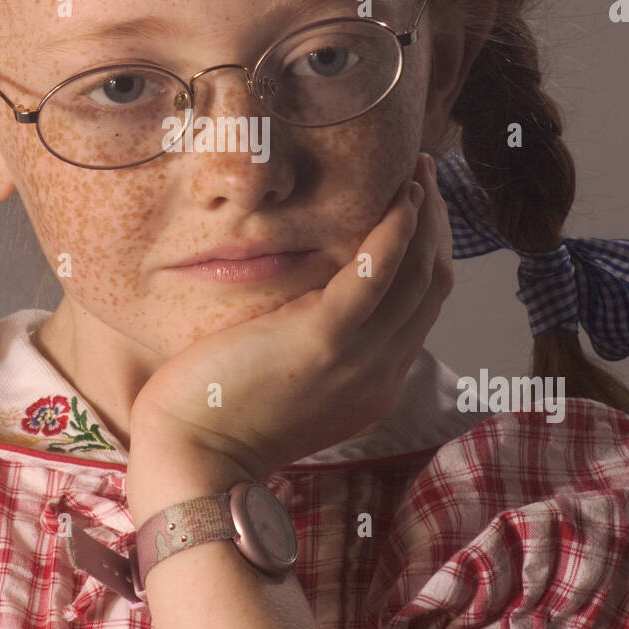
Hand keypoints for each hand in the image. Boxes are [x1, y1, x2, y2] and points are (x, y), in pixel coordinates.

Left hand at [128, 152, 453, 481]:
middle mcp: (380, 373)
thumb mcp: (291, 381)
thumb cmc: (221, 415)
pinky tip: (402, 198)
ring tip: (417, 169)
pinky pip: (375, 276)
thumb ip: (319, 344)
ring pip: (417, 275)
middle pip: (431, 285)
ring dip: (425, 215)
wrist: (192, 459)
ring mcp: (357, 359)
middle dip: (436, 222)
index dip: (429, 249)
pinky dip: (396, 233)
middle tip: (425, 171)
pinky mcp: (322, 340)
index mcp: (375, 384)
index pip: (422, 305)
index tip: (420, 204)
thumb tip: (315, 297)